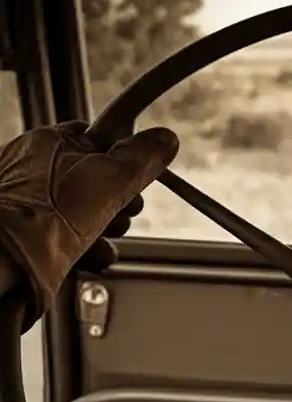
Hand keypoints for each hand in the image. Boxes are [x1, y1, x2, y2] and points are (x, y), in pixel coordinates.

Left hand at [0, 121, 177, 327]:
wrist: (2, 261)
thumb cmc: (44, 217)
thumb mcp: (111, 178)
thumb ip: (143, 157)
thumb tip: (165, 139)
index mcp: (48, 142)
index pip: (97, 140)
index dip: (123, 160)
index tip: (136, 176)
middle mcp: (31, 167)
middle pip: (94, 179)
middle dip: (117, 202)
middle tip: (123, 212)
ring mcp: (24, 202)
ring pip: (80, 211)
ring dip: (104, 229)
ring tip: (106, 240)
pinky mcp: (22, 235)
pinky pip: (62, 237)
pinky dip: (83, 249)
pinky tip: (92, 257)